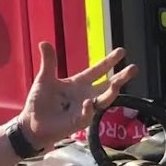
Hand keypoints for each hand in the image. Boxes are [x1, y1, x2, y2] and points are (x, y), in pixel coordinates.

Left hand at [19, 41, 137, 147]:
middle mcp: (86, 95)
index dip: (109, 61)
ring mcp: (84, 109)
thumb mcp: (44, 79)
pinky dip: (88, 109)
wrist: (31, 123)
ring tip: (119, 84)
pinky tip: (89, 102)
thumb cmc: (39, 102)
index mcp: (79, 83)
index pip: (98, 70)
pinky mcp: (78, 122)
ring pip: (104, 100)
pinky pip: (87, 115)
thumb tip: (44, 43)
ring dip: (112, 92)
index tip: (122, 52)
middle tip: (134, 68)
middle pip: (108, 85)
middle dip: (121, 77)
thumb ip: (49, 62)